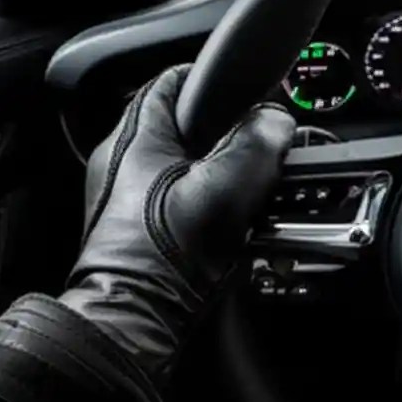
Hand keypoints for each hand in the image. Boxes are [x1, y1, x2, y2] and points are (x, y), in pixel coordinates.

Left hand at [60, 65, 294, 380]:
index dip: (218, 82)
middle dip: (228, 136)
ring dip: (223, 175)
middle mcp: (124, 160)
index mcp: (136, 136)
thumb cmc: (165, 258)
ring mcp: (128, 196)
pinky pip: (184, 198)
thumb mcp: (227, 188)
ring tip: (249, 193)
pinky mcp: (139, 227)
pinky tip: (233, 225)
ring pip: (189, 164)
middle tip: (257, 149)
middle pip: (189, 125)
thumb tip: (276, 121)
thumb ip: (260, 143)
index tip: (250, 93)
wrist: (136, 321)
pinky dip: (211, 205)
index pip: (176, 79)